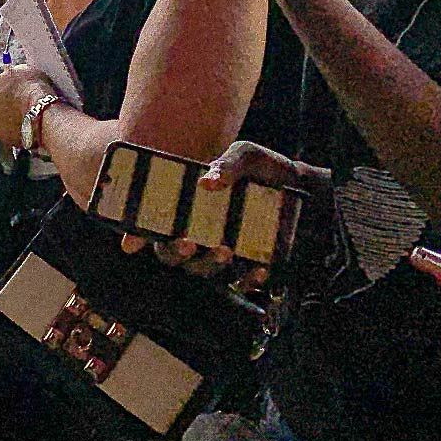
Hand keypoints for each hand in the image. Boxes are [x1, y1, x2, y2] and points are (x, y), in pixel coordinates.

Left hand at [0, 64, 59, 148]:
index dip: (6, 85)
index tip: (16, 87)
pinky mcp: (2, 137)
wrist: (42, 113)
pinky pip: (8, 131)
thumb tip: (13, 74)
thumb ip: (13, 73)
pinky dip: (15, 129)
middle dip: (5, 102)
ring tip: (26, 114)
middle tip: (21, 101)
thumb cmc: (34, 88)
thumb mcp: (24, 70)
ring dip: (9, 116)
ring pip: (0, 118)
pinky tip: (27, 125)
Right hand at [119, 140, 326, 283]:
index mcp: (189, 205)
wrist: (309, 191)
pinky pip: (239, 283)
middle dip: (173, 252)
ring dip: (208, 265)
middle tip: (188, 242)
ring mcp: (222, 253)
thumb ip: (227, 164)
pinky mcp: (248, 268)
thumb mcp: (247, 156)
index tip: (130, 243)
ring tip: (226, 251)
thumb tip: (206, 182)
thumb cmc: (268, 171)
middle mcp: (200, 231)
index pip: (153, 223)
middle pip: (170, 253)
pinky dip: (247, 279)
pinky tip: (258, 267)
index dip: (136, 234)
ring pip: (201, 272)